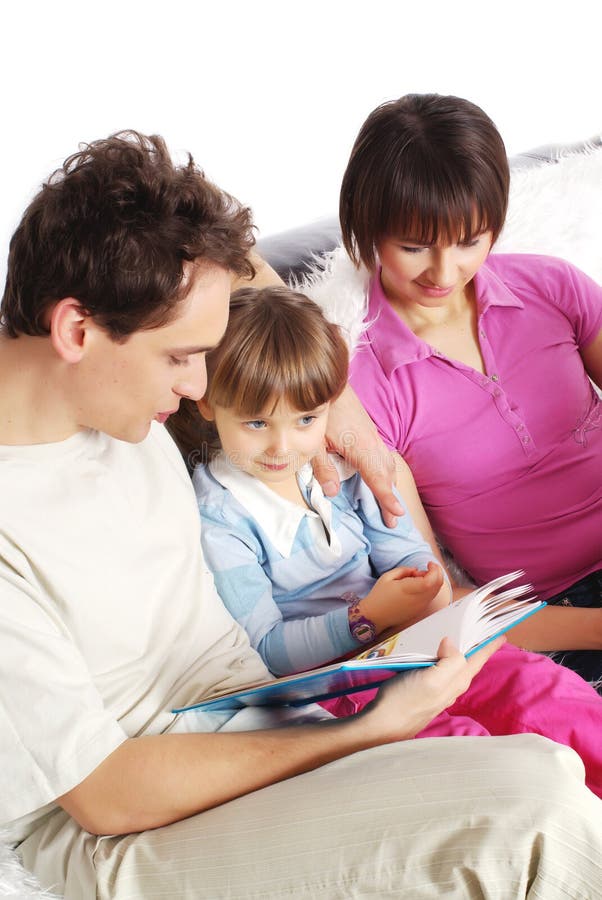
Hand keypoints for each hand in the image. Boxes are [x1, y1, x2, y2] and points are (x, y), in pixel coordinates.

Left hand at [316, 385, 402, 526]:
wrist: (332, 383)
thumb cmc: (322, 411)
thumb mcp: (314, 442)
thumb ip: (323, 468)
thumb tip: (332, 493)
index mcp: (361, 447)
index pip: (377, 478)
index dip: (386, 498)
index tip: (397, 515)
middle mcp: (372, 443)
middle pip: (386, 475)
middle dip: (390, 498)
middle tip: (393, 521)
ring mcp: (373, 436)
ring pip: (387, 464)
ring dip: (390, 485)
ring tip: (390, 504)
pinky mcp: (370, 431)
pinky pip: (384, 456)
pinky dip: (386, 471)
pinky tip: (382, 476)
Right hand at [360, 636, 505, 742]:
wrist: (383, 725)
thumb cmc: (406, 701)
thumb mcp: (432, 680)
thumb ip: (449, 662)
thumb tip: (451, 643)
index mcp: (457, 681)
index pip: (478, 660)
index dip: (489, 646)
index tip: (501, 634)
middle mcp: (451, 687)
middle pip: (469, 664)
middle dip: (478, 648)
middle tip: (483, 631)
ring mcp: (438, 691)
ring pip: (455, 668)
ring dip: (461, 653)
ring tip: (463, 639)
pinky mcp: (424, 692)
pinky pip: (441, 671)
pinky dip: (443, 660)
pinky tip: (436, 656)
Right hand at [361, 562, 444, 633]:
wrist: (374, 616)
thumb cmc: (378, 596)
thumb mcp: (387, 577)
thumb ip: (404, 570)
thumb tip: (416, 570)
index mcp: (408, 589)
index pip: (431, 580)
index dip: (435, 570)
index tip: (429, 563)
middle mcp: (417, 599)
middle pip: (438, 585)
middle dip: (437, 573)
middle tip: (427, 567)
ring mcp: (419, 607)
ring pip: (436, 591)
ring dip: (434, 581)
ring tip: (419, 577)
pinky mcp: (419, 611)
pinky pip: (431, 597)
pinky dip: (430, 588)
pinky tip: (419, 586)